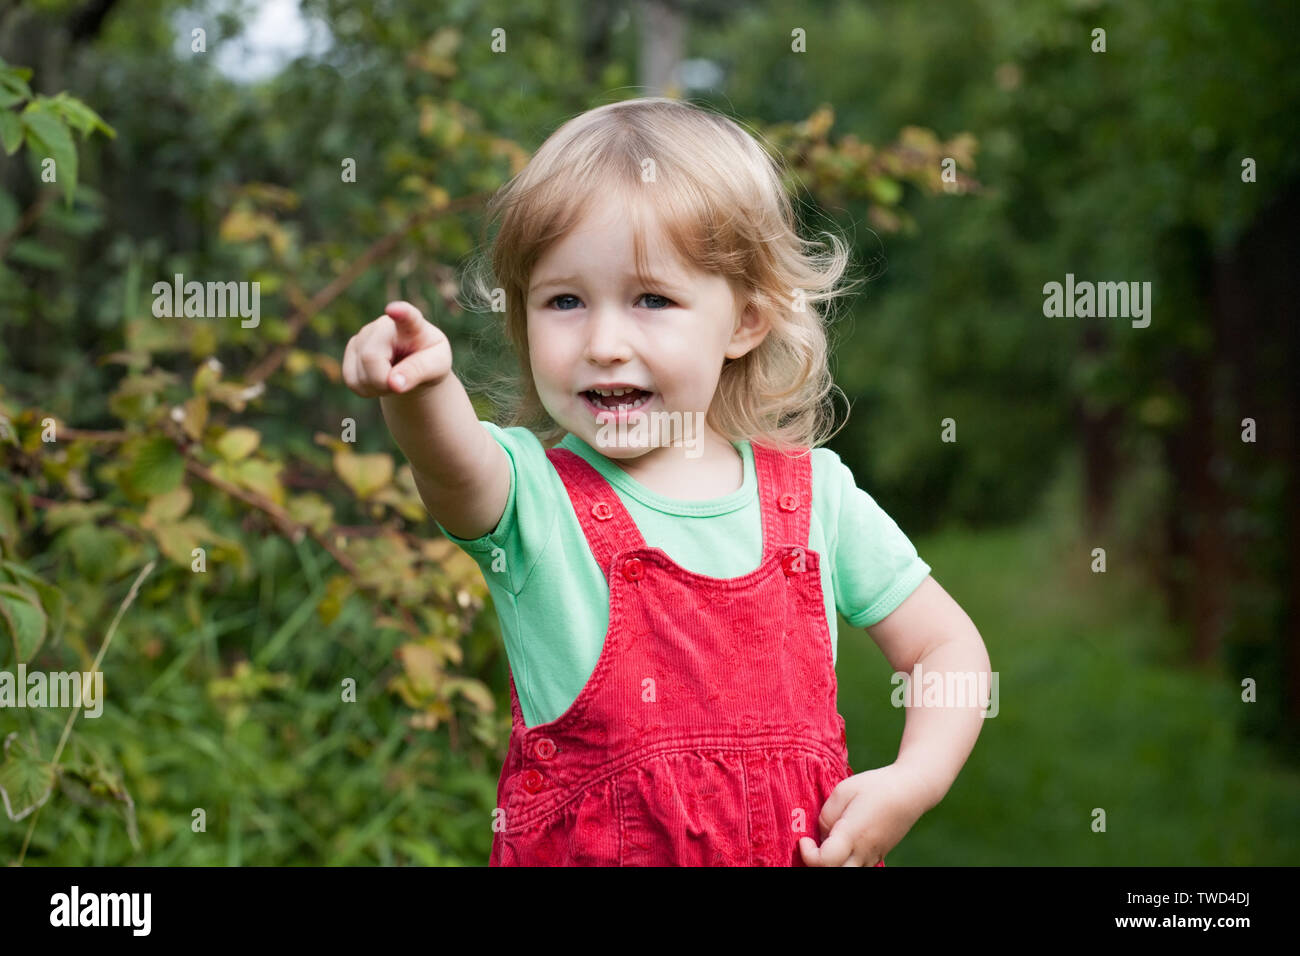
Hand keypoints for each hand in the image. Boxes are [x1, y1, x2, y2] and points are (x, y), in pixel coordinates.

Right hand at [343, 301, 452, 396]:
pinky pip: (352, 381)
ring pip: (359, 374)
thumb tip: (394, 383)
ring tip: (394, 377)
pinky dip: (368, 390)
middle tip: (402, 382)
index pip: (407, 316)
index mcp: (414, 325)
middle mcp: (383, 325)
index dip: (401, 313)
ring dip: (378, 387)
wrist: (416, 363)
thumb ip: (419, 372)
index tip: (394, 309)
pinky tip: (380, 380)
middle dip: (384, 382)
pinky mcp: (352, 349)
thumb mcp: (438, 367)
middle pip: (370, 357)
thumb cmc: (430, 360)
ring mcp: (364, 335)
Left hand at [798, 763, 933, 866]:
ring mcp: (873, 857)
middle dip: (818, 864)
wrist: (911, 791)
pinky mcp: (878, 856)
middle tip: (812, 847)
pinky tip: (840, 845)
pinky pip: (856, 868)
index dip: (808, 854)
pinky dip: (843, 863)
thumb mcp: (843, 791)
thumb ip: (826, 815)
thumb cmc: (876, 786)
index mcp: (853, 835)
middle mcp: (864, 852)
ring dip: (831, 864)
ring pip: (846, 873)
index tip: (804, 839)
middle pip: (834, 873)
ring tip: (825, 845)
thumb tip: (820, 835)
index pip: (824, 862)